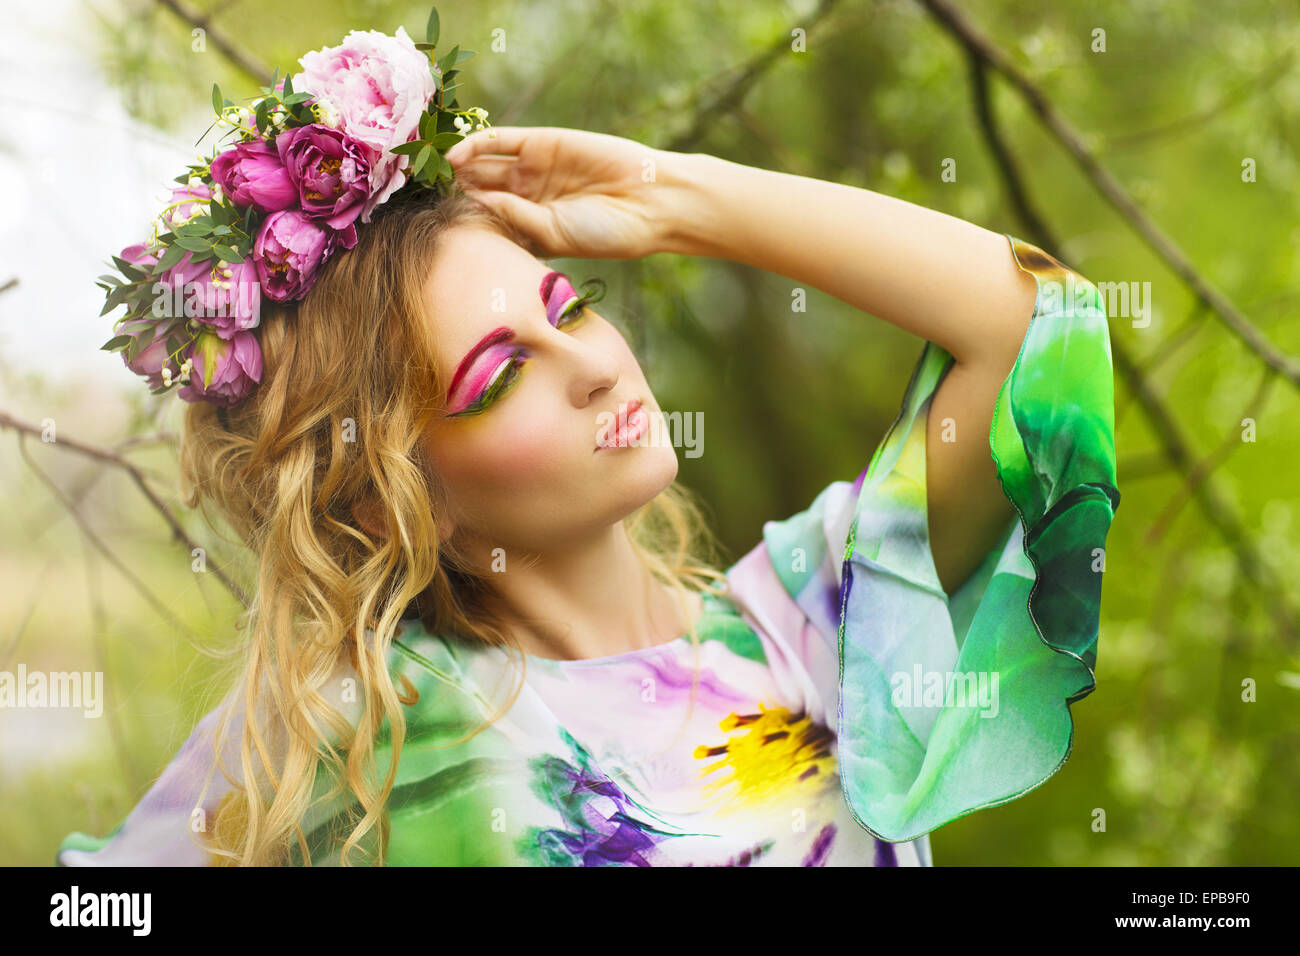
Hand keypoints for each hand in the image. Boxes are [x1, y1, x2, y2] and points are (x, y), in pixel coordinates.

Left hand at [443, 126, 688, 259]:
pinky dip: (476, 144)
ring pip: (482, 164)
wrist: (648, 203)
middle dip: (448, 191)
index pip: (483, 222)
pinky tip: (454, 154)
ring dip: (455, 166)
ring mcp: (531, 169)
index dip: (457, 221)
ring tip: (428, 172)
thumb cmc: (606, 233)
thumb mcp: (553, 234)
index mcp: (528, 229)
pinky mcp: (540, 143)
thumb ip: (514, 218)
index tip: (428, 226)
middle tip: (415, 194)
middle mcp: (525, 198)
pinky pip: (500, 140)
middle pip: (476, 190)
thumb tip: (473, 203)